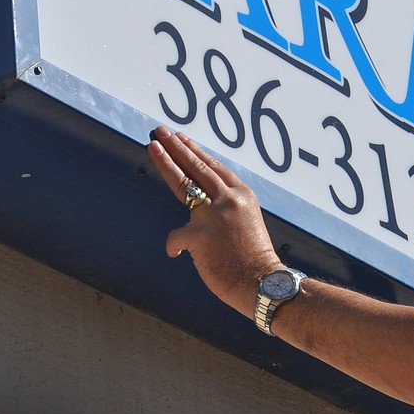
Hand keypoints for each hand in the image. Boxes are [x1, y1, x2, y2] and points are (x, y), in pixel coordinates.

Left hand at [146, 126, 282, 318]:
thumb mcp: (247, 221)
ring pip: (184, 184)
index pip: (214, 167)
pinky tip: (176, 253)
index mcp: (243, 195)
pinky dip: (174, 246)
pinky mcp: (200, 235)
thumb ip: (227, 207)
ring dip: (166, 164)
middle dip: (176, 147)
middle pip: (197, 168)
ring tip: (152, 146)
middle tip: (161, 131)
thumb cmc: (253, 258)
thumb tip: (202, 201)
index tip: (181, 138)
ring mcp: (214, 215)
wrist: (261, 282)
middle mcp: (229, 199)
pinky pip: (176, 237)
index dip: (195, 151)